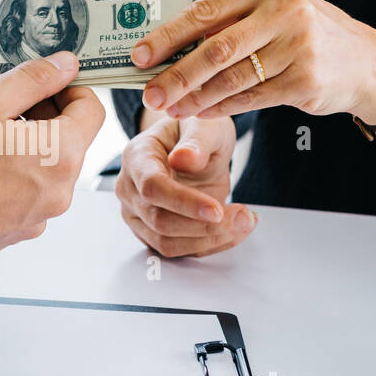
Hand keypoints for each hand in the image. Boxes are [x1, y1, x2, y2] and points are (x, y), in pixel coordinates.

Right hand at [0, 51, 104, 257]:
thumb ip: (34, 78)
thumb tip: (67, 65)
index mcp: (61, 156)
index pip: (92, 110)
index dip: (69, 88)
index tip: (41, 82)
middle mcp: (59, 194)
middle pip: (69, 141)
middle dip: (43, 117)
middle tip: (1, 104)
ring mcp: (36, 219)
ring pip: (44, 170)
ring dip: (24, 147)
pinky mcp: (13, 234)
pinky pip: (23, 197)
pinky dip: (9, 178)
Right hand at [117, 113, 256, 256]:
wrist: (192, 148)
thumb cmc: (194, 133)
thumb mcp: (204, 125)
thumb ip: (196, 140)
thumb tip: (183, 158)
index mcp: (137, 157)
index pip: (152, 187)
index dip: (184, 202)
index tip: (216, 209)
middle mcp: (130, 189)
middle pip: (159, 221)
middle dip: (205, 226)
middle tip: (243, 216)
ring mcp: (138, 214)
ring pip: (168, 243)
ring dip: (210, 239)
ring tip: (244, 222)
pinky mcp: (153, 233)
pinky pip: (180, 250)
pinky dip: (211, 244)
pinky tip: (234, 230)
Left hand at [133, 0, 375, 125]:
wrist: (366, 63)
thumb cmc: (302, 34)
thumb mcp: (271, 11)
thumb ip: (228, 21)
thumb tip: (164, 46)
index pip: (205, 11)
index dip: (167, 36)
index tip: (138, 56)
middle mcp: (285, 9)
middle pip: (215, 48)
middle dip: (176, 75)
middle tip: (149, 95)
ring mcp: (298, 45)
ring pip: (231, 78)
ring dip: (194, 97)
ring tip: (170, 108)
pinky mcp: (305, 80)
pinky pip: (250, 97)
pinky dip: (221, 107)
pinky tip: (200, 113)